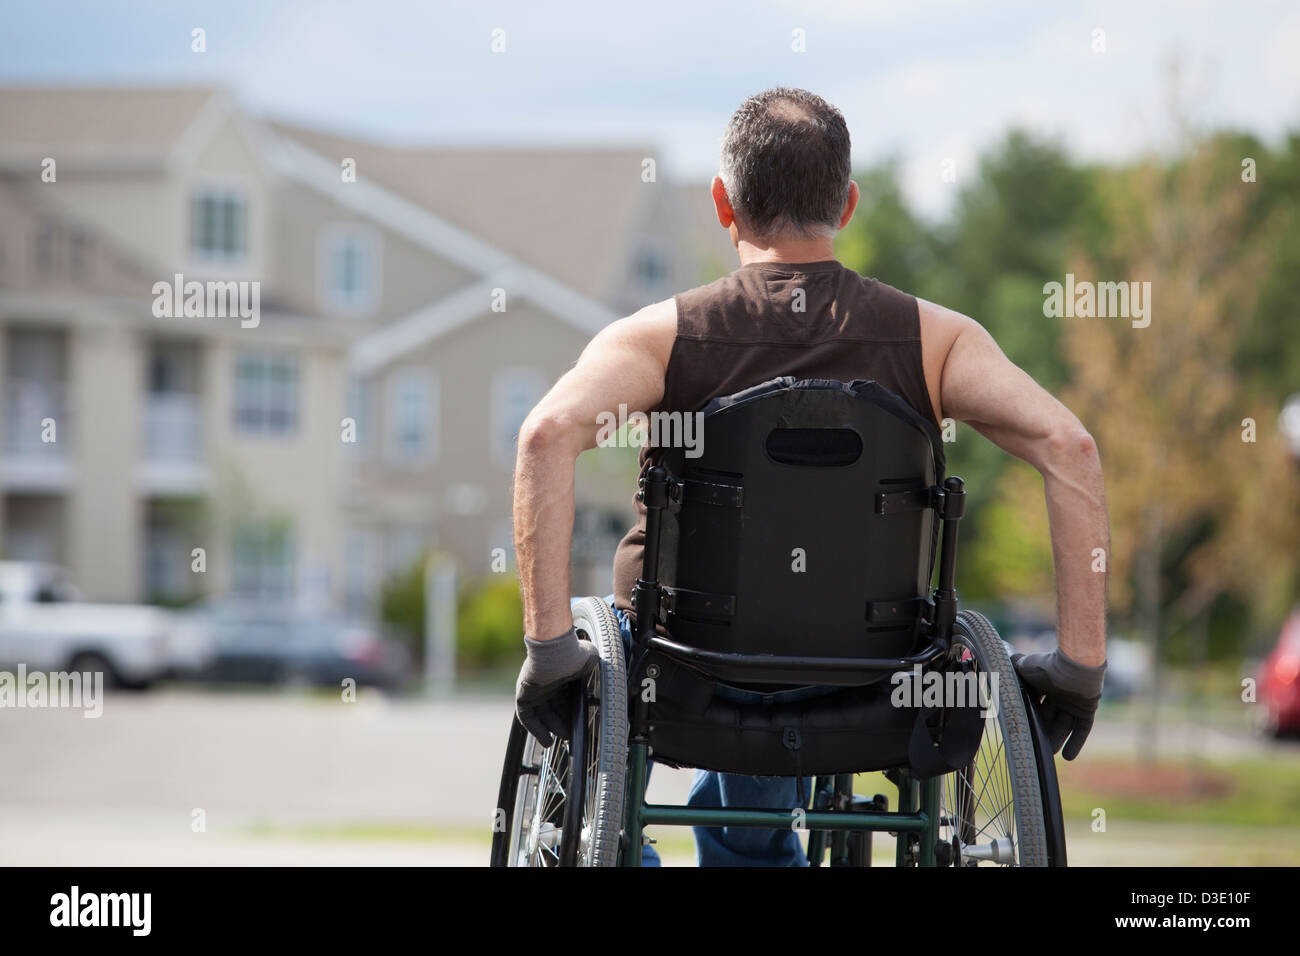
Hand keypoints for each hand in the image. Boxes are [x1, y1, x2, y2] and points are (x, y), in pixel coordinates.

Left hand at [515, 627, 599, 746]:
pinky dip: (537, 729)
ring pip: (542, 715)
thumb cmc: (575, 654)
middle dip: (563, 723)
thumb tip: (605, 672)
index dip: (572, 713)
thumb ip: (594, 669)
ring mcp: (535, 689)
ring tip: (562, 739)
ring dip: (551, 729)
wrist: (557, 650)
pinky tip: (547, 741)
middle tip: (572, 735)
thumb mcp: (591, 661)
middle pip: (554, 709)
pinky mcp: (524, 695)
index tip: (579, 725)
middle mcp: (547, 683)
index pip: (566, 699)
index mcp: (561, 675)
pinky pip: (528, 717)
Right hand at [1013, 649, 1105, 759]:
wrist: (1074, 663)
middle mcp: (1060, 694)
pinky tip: (1068, 757)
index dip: (1030, 718)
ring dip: (1057, 740)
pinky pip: (1082, 729)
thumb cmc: (1046, 664)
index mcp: (1045, 684)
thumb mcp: (1022, 666)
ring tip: (1049, 754)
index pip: (1036, 704)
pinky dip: (1075, 742)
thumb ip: (1011, 668)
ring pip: (1064, 725)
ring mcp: (1075, 702)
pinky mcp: (1088, 708)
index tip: (1023, 730)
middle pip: (1050, 717)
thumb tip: (994, 665)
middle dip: (1043, 732)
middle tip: (1035, 748)